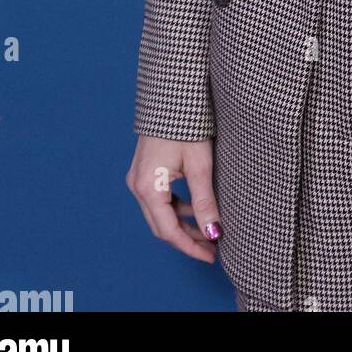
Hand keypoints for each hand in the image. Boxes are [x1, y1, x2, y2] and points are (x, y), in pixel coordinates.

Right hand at [126, 135, 221, 262]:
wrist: (173, 95)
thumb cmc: (186, 126)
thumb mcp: (200, 165)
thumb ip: (205, 201)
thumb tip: (214, 231)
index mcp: (148, 187)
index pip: (168, 231)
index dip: (190, 247)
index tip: (211, 256)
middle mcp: (137, 185)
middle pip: (161, 226)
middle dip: (187, 239)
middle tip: (212, 247)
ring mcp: (138, 178)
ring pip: (159, 213)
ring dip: (182, 224)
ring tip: (208, 230)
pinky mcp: (144, 170)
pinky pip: (159, 199)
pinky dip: (176, 208)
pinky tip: (195, 209)